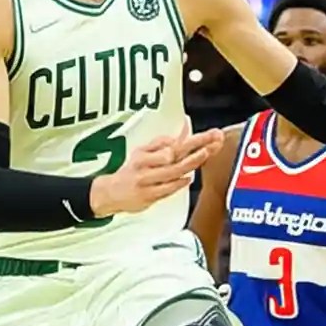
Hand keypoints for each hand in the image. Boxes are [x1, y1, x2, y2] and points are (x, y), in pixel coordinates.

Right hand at [89, 119, 224, 216]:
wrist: (110, 193)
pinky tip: (188, 178)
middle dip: (198, 145)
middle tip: (215, 139)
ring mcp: (149, 180)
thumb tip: (183, 130)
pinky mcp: (148, 195)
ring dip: (190, 161)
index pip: (177, 143)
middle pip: (177, 153)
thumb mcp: (142, 152)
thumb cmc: (131, 172)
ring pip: (173, 170)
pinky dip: (178, 183)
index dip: (195, 138)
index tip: (212, 134)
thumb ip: (162, 142)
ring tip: (205, 153)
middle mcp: (149, 164)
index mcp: (148, 152)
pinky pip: (166, 188)